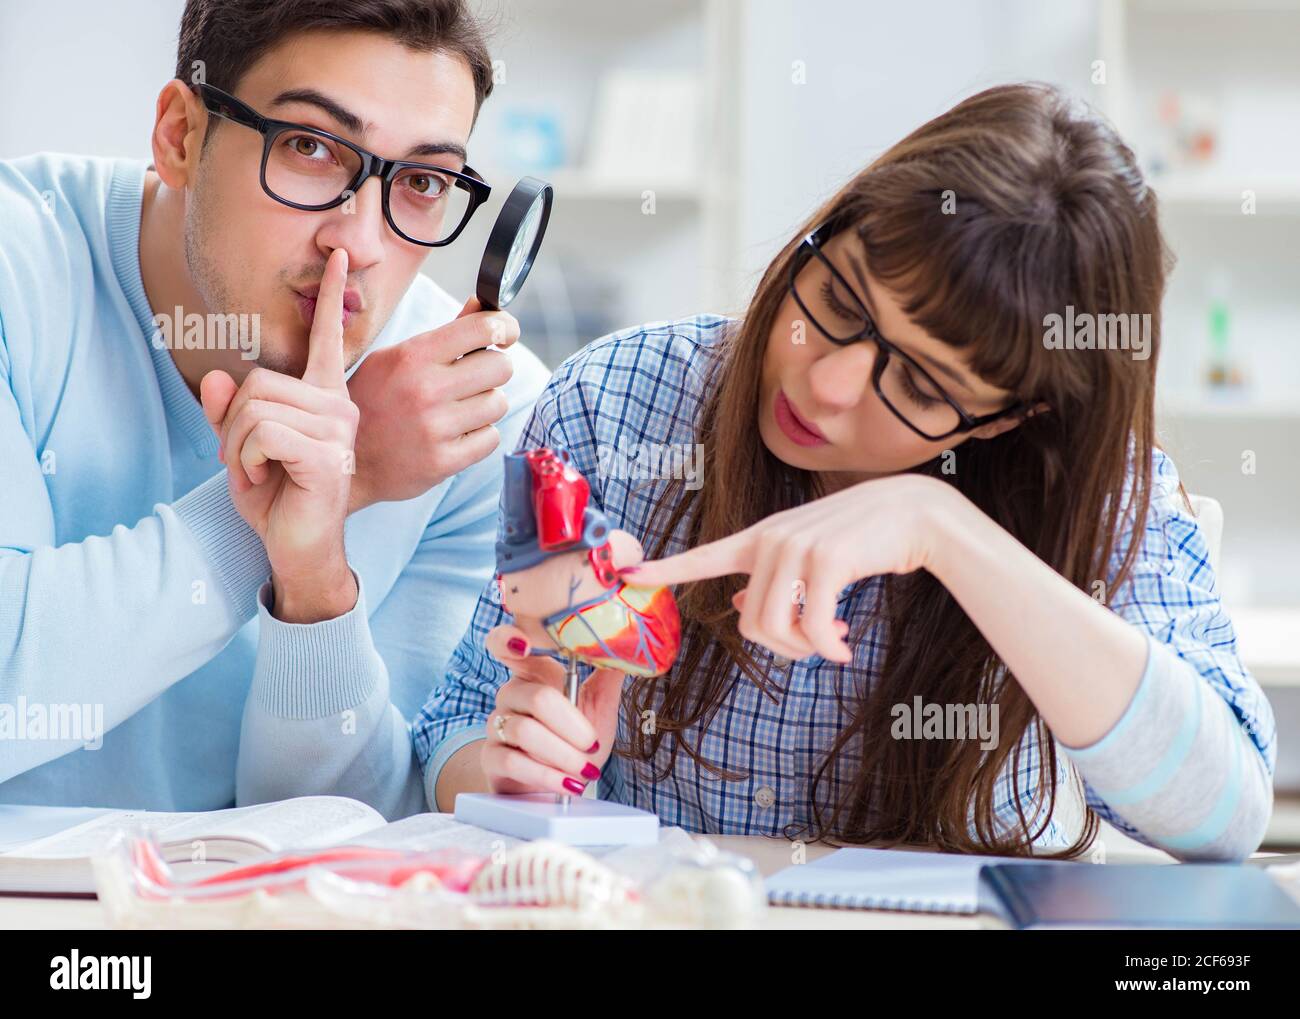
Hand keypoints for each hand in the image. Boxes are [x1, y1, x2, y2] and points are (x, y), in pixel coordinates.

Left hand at [199, 248, 359, 622]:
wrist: (299, 547)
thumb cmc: (278, 498)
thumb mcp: (242, 449)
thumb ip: (228, 411)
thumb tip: (218, 380)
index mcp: (326, 399)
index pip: (330, 340)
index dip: (332, 299)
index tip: (340, 255)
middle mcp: (339, 407)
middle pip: (257, 382)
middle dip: (232, 424)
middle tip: (248, 459)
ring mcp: (338, 431)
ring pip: (255, 407)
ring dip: (236, 445)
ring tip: (258, 471)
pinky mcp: (328, 456)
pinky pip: (262, 433)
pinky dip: (245, 459)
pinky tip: (264, 479)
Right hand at [345, 297, 516, 510]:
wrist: (345, 461)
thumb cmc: (371, 403)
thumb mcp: (393, 359)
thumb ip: (443, 335)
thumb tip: (481, 305)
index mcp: (411, 356)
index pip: (481, 327)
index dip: (505, 327)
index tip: (506, 334)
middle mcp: (425, 389)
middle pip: (501, 366)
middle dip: (494, 368)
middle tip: (476, 378)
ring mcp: (435, 428)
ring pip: (499, 403)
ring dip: (486, 405)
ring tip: (459, 409)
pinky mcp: (443, 462)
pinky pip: (491, 438)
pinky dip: (480, 436)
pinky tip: (456, 434)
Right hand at [479, 626, 623, 796]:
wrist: (558, 782)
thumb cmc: (576, 741)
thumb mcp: (599, 707)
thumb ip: (607, 676)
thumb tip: (626, 644)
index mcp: (534, 673)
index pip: (506, 645)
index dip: (508, 639)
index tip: (523, 643)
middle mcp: (510, 694)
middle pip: (537, 698)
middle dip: (571, 726)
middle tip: (591, 744)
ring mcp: (496, 725)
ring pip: (525, 732)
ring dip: (562, 754)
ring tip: (585, 769)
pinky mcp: (490, 758)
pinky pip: (513, 762)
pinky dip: (546, 775)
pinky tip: (566, 783)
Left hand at [622, 474, 964, 664]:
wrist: (915, 513)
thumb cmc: (863, 537)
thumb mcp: (809, 552)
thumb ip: (771, 577)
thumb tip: (737, 607)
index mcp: (762, 538)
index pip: (704, 556)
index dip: (666, 568)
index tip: (628, 573)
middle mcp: (771, 540)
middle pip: (750, 623)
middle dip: (782, 648)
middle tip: (815, 647)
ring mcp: (797, 548)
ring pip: (776, 627)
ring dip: (805, 651)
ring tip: (831, 644)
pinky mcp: (827, 561)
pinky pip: (813, 627)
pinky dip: (828, 648)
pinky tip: (844, 649)